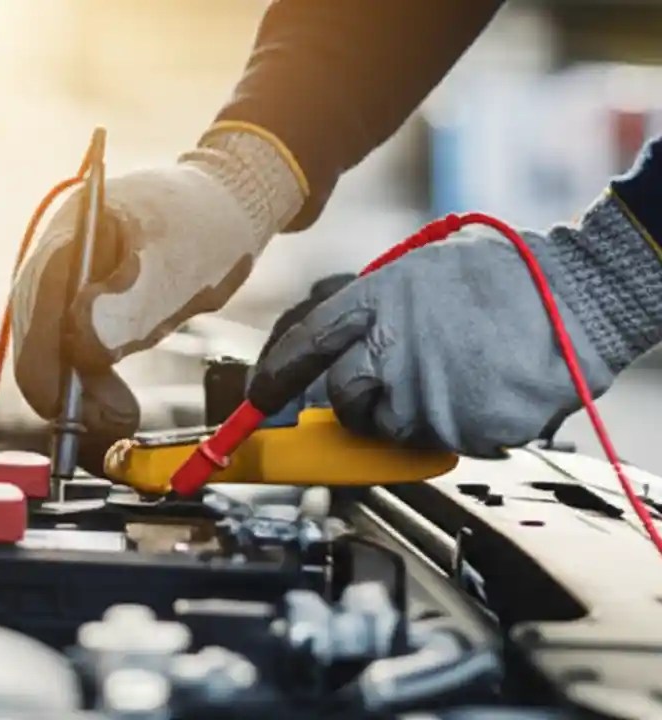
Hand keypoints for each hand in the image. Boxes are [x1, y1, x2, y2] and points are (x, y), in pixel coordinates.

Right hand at [10, 127, 305, 436]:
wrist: (224, 201)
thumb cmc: (203, 222)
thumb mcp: (176, 263)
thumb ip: (130, 305)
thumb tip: (81, 348)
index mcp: (68, 240)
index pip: (38, 320)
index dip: (56, 376)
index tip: (93, 414)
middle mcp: (52, 263)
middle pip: (37, 340)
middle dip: (71, 389)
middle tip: (120, 417)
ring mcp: (62, 283)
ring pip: (52, 350)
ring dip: (82, 386)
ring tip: (123, 411)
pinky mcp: (79, 302)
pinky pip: (71, 348)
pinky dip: (90, 376)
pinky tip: (115, 394)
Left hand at [252, 193, 661, 456]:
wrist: (575, 298)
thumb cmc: (500, 279)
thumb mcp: (418, 274)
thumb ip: (374, 313)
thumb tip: (342, 353)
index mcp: (374, 303)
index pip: (302, 347)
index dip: (274, 379)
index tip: (255, 404)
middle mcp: (388, 351)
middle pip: (343, 400)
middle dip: (357, 401)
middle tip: (389, 385)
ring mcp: (423, 395)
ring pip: (390, 428)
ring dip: (410, 414)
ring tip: (452, 376)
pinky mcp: (459, 429)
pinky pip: (440, 442)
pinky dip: (456, 425)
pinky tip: (480, 389)